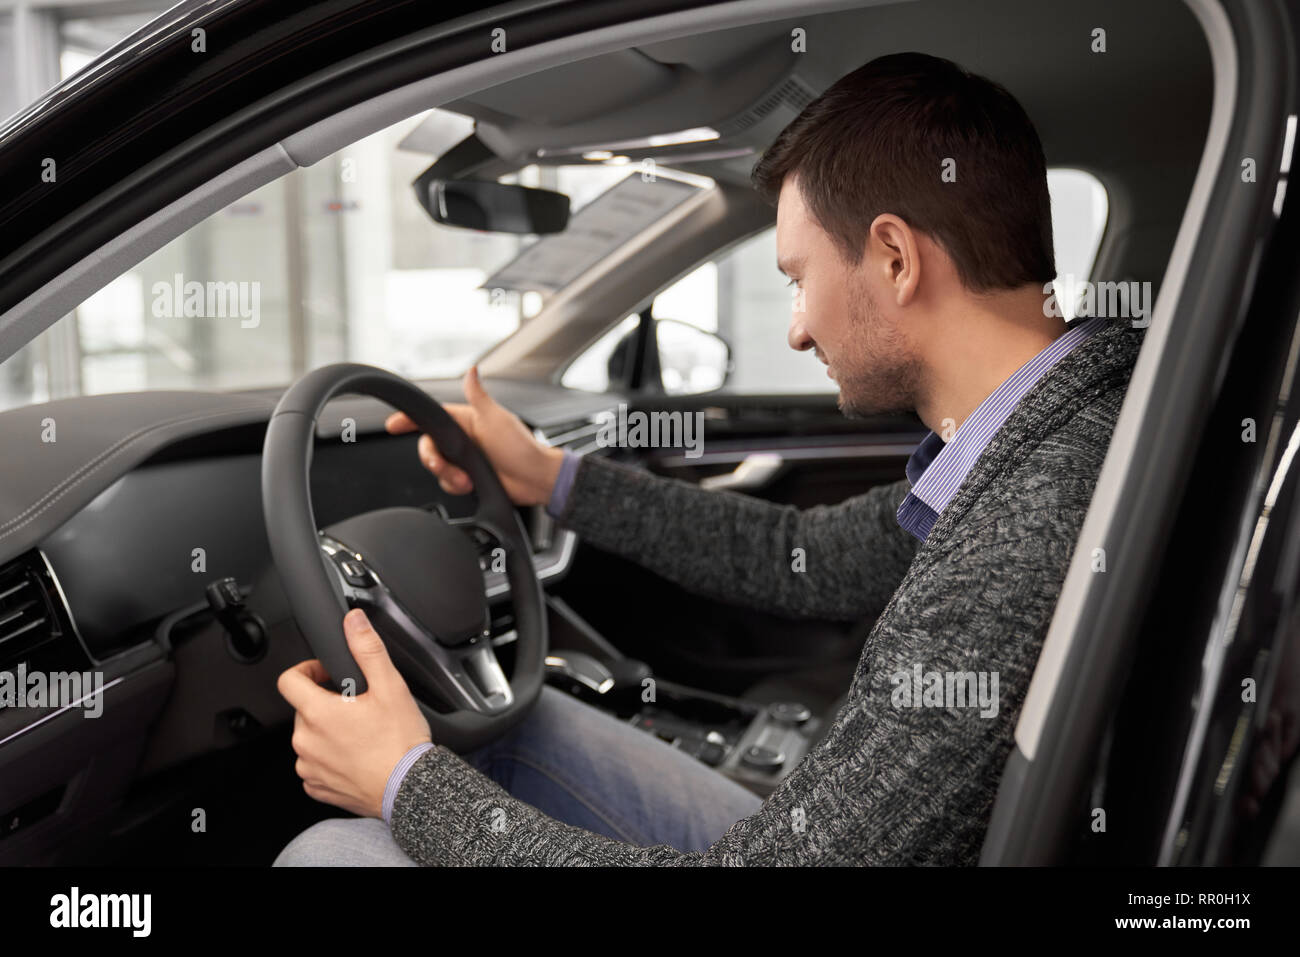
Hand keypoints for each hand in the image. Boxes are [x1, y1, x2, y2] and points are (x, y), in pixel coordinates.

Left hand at [277, 608, 431, 818]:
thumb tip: (353, 621)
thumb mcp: (390, 686)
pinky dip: (330, 758)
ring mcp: (309, 766)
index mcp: (318, 712)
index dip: (307, 669)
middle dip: (325, 701)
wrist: (410, 789)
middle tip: (357, 705)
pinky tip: (356, 755)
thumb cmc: (400, 742)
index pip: (288, 680)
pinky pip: (315, 765)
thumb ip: (367, 649)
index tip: (326, 673)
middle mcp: (306, 741)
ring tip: (360, 732)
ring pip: (309, 737)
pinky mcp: (317, 787)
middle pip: (303, 708)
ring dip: (327, 730)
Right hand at [386, 365, 562, 506]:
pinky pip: (447, 483)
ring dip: (448, 476)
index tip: (393, 424)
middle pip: (428, 447)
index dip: (410, 420)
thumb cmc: (521, 447)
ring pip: (437, 468)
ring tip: (466, 480)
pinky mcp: (467, 479)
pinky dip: (455, 486)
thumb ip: (478, 395)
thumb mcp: (496, 418)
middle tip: (441, 466)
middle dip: (432, 459)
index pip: (432, 416)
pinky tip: (469, 485)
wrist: (535, 479)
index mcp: (466, 421)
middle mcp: (462, 440)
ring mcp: (464, 461)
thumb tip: (471, 369)